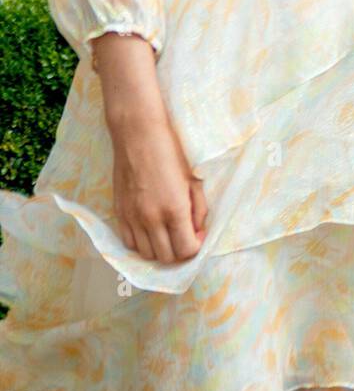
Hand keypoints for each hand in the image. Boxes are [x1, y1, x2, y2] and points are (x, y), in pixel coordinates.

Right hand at [93, 32, 207, 261]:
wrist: (138, 132)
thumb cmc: (171, 150)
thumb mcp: (193, 178)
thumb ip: (199, 208)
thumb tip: (199, 230)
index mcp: (174, 209)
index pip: (186, 250)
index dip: (195, 246)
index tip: (197, 233)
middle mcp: (151, 219)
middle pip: (166, 258)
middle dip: (179, 251)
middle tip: (184, 234)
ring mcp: (132, 217)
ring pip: (146, 255)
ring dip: (160, 249)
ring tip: (166, 232)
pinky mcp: (119, 212)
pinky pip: (128, 243)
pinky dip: (140, 243)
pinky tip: (149, 230)